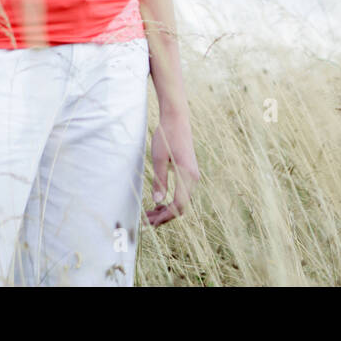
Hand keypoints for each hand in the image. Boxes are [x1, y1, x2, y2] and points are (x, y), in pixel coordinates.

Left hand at [145, 111, 199, 226]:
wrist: (177, 119)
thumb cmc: (166, 136)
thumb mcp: (159, 158)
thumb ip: (159, 180)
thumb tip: (157, 200)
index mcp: (187, 174)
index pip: (179, 205)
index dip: (165, 217)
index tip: (151, 222)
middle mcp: (193, 177)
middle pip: (181, 206)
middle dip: (164, 216)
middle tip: (147, 221)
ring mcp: (192, 175)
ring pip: (182, 200)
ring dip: (167, 209)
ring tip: (150, 214)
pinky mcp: (189, 172)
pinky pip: (182, 192)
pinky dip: (171, 201)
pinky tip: (158, 203)